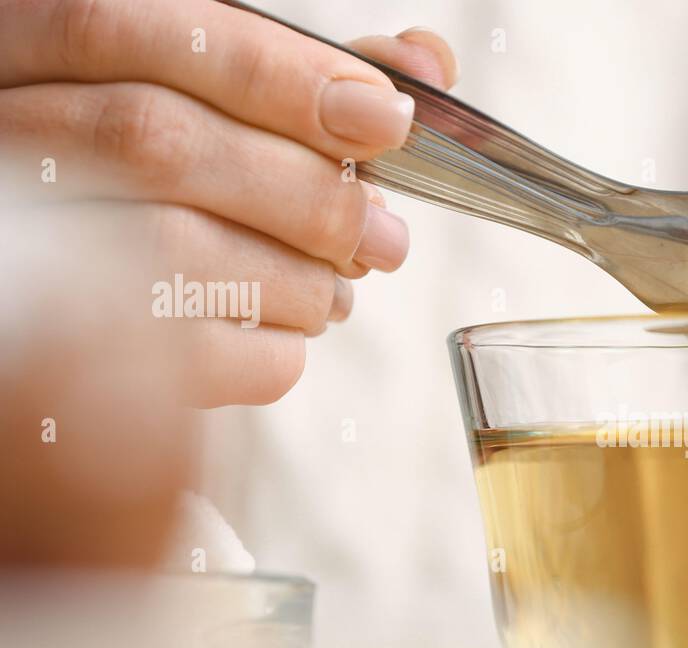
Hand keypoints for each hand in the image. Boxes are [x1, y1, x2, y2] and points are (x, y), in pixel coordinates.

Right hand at [1, 0, 456, 404]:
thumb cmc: (141, 185)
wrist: (62, 303)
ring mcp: (14, 241)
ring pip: (164, 249)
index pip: (131, 30)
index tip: (384, 121)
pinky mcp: (43, 348)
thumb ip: (293, 75)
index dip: (274, 76)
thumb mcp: (195, 97)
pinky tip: (289, 336)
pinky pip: (169, 355)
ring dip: (292, 279)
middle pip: (155, 143)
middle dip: (304, 194)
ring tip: (336, 291)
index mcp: (24, 42)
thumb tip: (425, 62)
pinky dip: (265, 352)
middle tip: (383, 239)